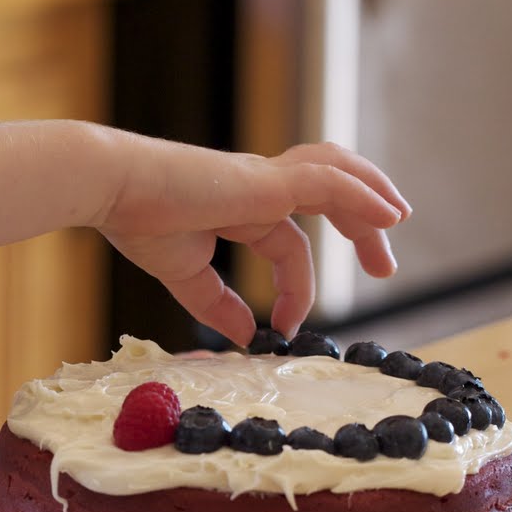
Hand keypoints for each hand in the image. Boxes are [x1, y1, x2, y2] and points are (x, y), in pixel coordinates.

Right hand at [95, 138, 409, 345]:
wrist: (112, 188)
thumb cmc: (137, 221)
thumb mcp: (186, 275)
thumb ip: (219, 304)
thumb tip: (249, 336)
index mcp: (241, 206)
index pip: (289, 244)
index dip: (298, 289)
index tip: (288, 328)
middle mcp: (259, 187)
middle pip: (330, 197)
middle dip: (363, 228)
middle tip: (385, 266)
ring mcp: (265, 179)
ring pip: (338, 175)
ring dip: (374, 194)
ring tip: (400, 219)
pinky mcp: (265, 180)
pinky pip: (330, 183)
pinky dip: (364, 194)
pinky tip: (389, 215)